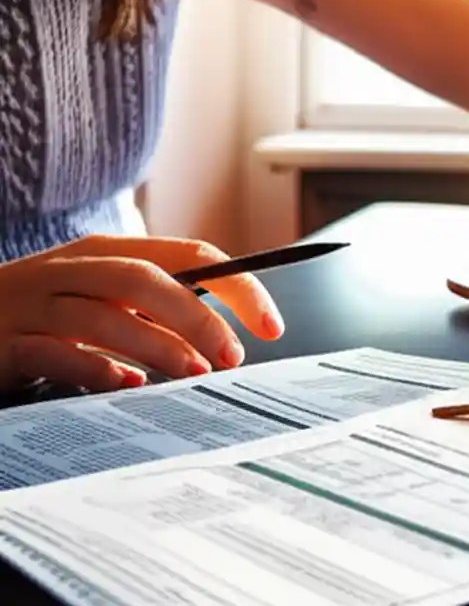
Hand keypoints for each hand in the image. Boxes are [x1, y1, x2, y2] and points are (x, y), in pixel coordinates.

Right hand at [0, 235, 284, 392]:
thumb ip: (155, 308)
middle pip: (146, 280)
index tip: (272, 325)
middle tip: (233, 356)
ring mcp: (34, 304)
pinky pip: (53, 352)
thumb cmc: (41, 315)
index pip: (191, 255)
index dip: (237, 286)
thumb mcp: (102, 300)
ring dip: (157, 345)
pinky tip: (125, 385)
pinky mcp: (5, 342)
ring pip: (103, 316)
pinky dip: (93, 368)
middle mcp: (72, 270)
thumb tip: (223, 336)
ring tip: (195, 373)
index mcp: (109, 252)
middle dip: (198, 317)